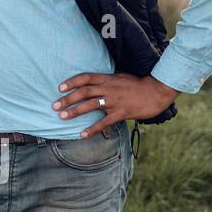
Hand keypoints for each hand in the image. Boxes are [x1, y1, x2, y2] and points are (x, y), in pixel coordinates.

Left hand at [53, 72, 179, 137]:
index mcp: (108, 79)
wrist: (157, 91)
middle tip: (54, 106)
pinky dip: (93, 129)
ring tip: (62, 117)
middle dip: (68, 99)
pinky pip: (104, 122)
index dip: (72, 82)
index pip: (86, 78)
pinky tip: (83, 134)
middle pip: (84, 92)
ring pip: (91, 106)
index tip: (60, 88)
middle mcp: (109, 89)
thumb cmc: (137, 84)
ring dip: (75, 112)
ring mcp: (115, 101)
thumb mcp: (120, 76)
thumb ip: (106, 79)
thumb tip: (94, 81)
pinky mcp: (122, 113)